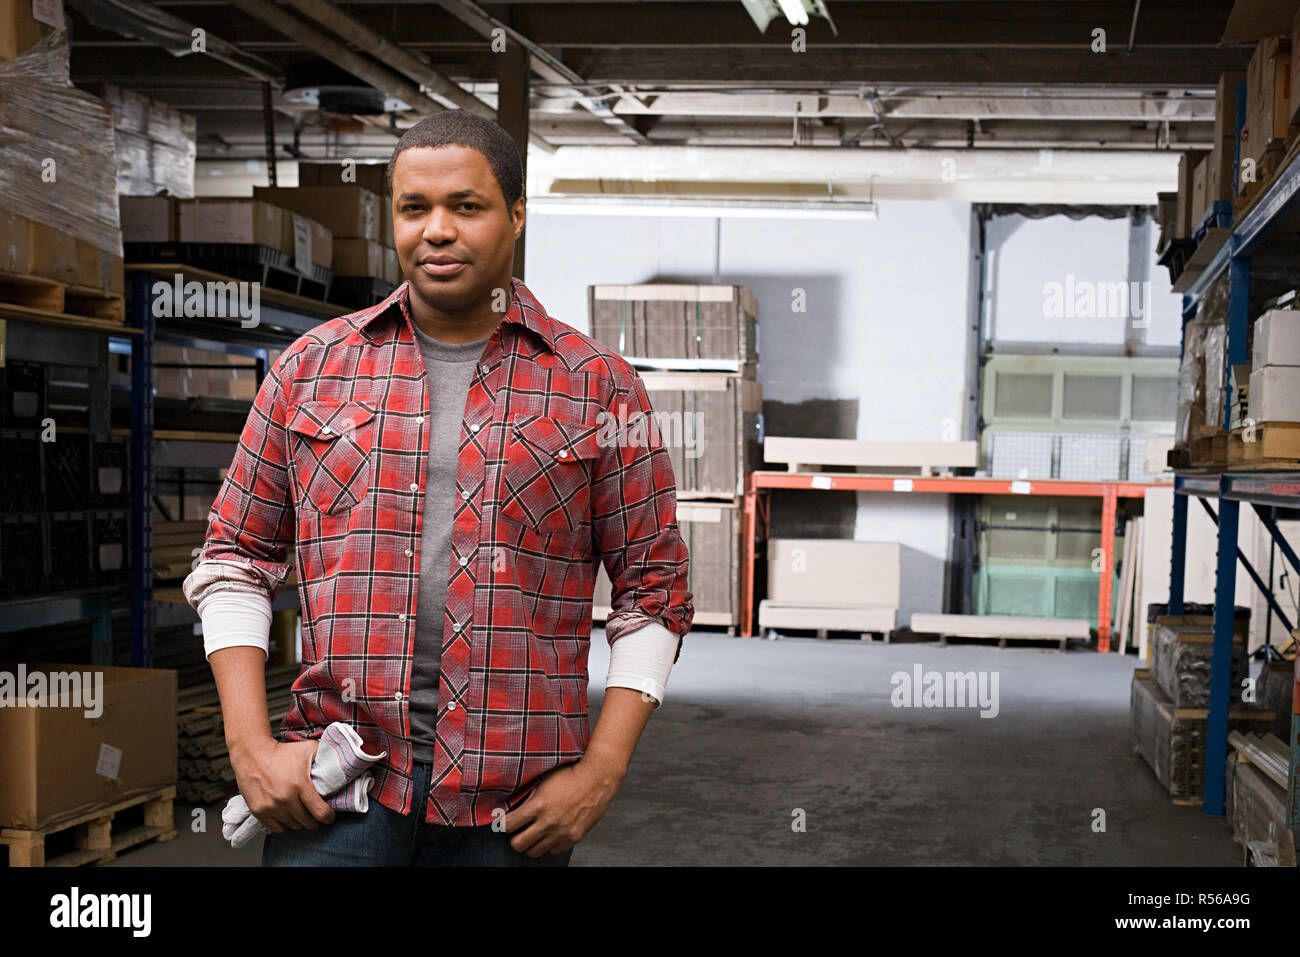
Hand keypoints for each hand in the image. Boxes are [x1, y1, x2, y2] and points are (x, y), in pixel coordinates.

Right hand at [229, 736, 334, 833]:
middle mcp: (285, 799)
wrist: (252, 754)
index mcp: (300, 785)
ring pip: (293, 826)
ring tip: (303, 813)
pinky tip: (289, 815)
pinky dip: (285, 824)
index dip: (329, 817)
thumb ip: (326, 755)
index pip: (320, 812)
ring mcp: (271, 807)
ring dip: (300, 822)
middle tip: (316, 813)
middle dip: (315, 820)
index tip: (330, 815)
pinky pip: (277, 828)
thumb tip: (344, 760)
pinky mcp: (259, 811)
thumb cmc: (282, 752)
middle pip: (308, 822)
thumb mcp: (308, 748)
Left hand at [502, 752, 624, 856]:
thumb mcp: (544, 781)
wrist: (597, 779)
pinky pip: (553, 851)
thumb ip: (528, 796)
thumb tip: (511, 807)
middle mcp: (548, 822)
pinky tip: (550, 833)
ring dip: (531, 843)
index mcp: (538, 806)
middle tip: (518, 831)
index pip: (508, 825)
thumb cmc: (571, 775)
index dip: (503, 824)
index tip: (504, 823)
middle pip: (518, 844)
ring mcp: (561, 832)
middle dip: (514, 838)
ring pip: (534, 851)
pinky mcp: (573, 838)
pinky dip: (549, 844)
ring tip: (534, 833)